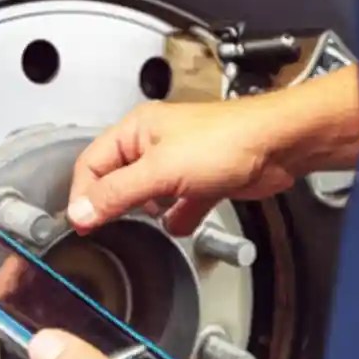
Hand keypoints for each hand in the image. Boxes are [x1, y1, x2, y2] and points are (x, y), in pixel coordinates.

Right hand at [68, 65, 358, 234]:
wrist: (277, 145)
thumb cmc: (228, 140)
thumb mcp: (160, 171)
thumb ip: (118, 193)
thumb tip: (81, 211)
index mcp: (136, 130)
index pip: (92, 163)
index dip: (83, 194)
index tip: (81, 223)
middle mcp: (154, 143)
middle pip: (118, 180)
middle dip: (117, 204)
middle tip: (107, 227)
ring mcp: (179, 162)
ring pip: (149, 193)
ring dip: (149, 211)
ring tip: (149, 222)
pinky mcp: (202, 180)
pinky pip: (179, 203)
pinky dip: (178, 216)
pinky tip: (180, 225)